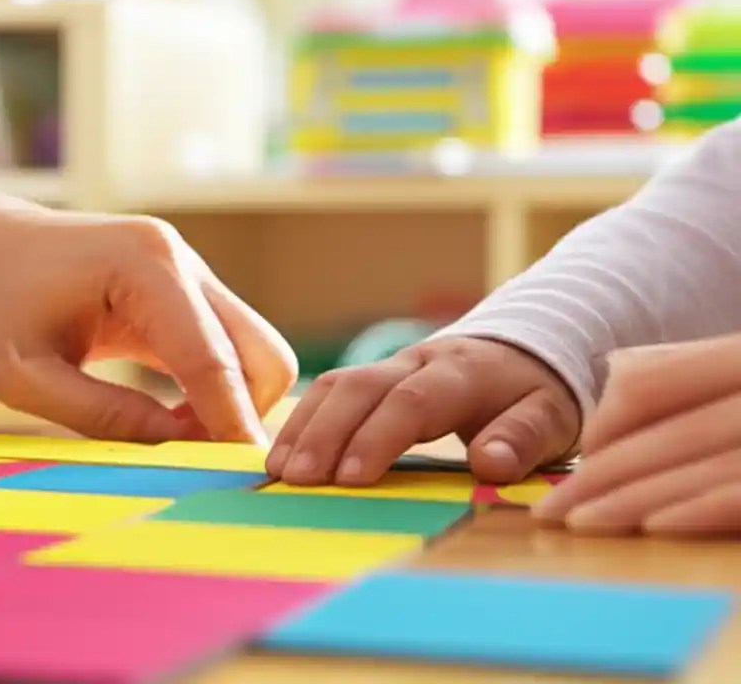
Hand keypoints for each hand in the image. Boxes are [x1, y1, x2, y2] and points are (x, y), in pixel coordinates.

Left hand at [0, 194, 296, 444]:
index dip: (229, 430)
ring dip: (227, 402)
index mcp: (146, 268)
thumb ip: (105, 416)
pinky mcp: (171, 284)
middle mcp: (177, 259)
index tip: (234, 486)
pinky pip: (218, 343)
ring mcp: (180, 267)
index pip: (215, 363)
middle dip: (242, 415)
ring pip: (249, 348)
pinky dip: (209, 386)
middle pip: (261, 352)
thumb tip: (178, 451)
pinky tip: (165, 419)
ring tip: (170, 444)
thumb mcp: (24, 378)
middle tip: (193, 464)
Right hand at [266, 337, 579, 485]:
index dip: (377, 438)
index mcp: (462, 373)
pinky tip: (281, 457)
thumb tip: (489, 463)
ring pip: (336, 386)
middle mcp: (417, 363)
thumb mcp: (552, 419)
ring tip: (279, 472)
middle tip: (298, 479)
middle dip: (324, 433)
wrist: (524, 352)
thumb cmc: (536, 396)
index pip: (412, 402)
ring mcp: (390, 367)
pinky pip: (329, 393)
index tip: (349, 478)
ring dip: (304, 428)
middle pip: (359, 389)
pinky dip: (302, 423)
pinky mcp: (373, 379)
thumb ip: (522, 440)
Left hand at [534, 334, 740, 536]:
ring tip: (579, 523)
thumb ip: (686, 373)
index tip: (573, 462)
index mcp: (739, 358)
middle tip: (547, 512)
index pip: (650, 386)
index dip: (603, 426)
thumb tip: (615, 374)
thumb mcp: (733, 369)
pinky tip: (654, 527)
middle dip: (600, 476)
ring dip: (634, 498)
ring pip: (704, 467)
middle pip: (669, 434)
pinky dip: (700, 510)